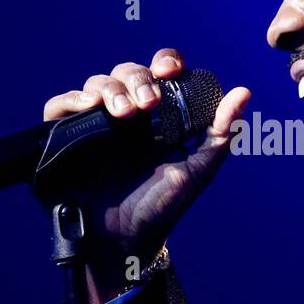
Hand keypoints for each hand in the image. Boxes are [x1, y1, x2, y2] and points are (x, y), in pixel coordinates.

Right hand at [42, 48, 250, 303]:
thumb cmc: (161, 207)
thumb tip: (244, 92)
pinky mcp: (62, 138)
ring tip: (123, 113)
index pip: (158, 73)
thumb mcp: (197, 171)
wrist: (123, 241)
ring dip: (110, 89)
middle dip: (139, 80)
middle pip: (127, 72)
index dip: (164, 62)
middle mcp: (124, 115)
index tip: (170, 70)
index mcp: (156, 117)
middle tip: (148, 105)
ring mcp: (93, 124)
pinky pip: (59, 107)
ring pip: (96, 84)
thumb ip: (221, 134)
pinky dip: (70, 100)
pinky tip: (86, 107)